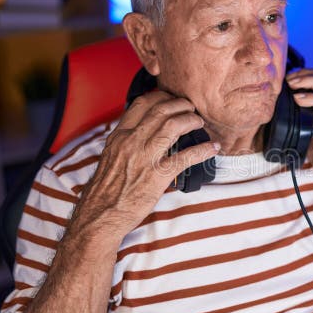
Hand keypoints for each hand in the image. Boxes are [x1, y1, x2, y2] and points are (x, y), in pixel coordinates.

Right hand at [67, 91, 219, 244]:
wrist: (99, 215)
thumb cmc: (104, 190)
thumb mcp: (110, 157)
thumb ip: (125, 142)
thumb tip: (141, 133)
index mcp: (119, 136)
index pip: (142, 104)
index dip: (161, 96)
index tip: (173, 98)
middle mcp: (131, 142)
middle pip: (161, 110)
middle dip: (181, 105)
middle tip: (191, 108)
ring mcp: (145, 158)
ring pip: (173, 126)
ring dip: (191, 121)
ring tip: (200, 123)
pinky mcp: (158, 176)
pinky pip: (186, 157)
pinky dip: (203, 150)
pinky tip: (213, 148)